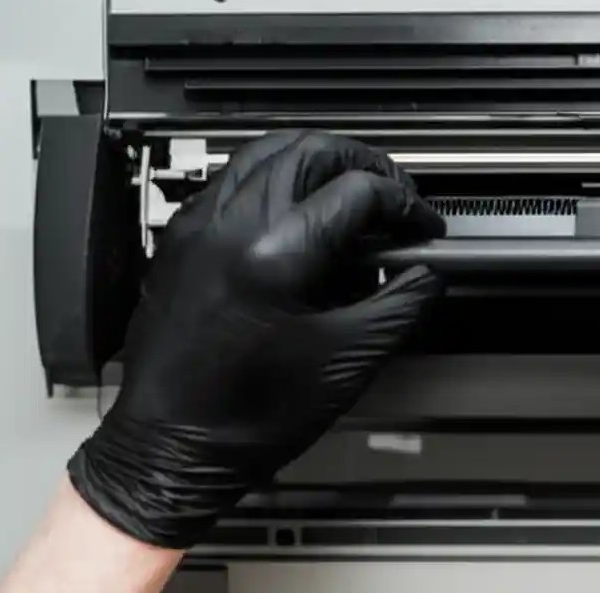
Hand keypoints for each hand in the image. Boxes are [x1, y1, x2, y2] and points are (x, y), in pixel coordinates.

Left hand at [67, 131, 445, 548]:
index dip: (406, 204)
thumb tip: (428, 270)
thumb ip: (402, 303)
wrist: (170, 449)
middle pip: (310, 150)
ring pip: (265, 152)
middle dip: (365, 163)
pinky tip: (298, 212)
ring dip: (317, 160)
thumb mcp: (350, 362)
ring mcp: (197, 227)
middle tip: (395, 193)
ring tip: (351, 191)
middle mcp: (229, 226)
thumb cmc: (248, 418)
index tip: (422, 226)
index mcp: (274, 255)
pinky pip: (231, 180)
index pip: (358, 191)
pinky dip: (275, 178)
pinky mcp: (179, 240)